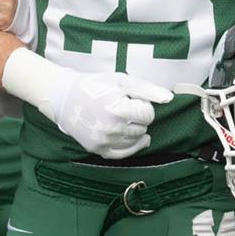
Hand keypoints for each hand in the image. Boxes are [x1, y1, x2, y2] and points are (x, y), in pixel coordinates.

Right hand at [49, 70, 171, 158]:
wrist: (65, 97)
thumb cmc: (95, 86)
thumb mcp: (121, 81)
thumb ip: (147, 89)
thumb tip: (169, 99)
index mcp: (118, 109)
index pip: (148, 115)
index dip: (142, 106)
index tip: (131, 100)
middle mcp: (111, 128)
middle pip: (142, 129)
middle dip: (138, 119)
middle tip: (123, 109)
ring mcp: (103, 141)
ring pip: (135, 143)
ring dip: (134, 132)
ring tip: (122, 120)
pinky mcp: (97, 150)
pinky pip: (123, 154)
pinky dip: (131, 147)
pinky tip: (131, 139)